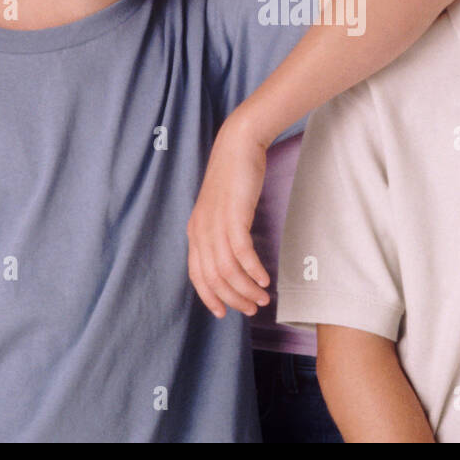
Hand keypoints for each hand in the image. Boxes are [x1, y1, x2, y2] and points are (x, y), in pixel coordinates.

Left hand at [186, 116, 271, 317]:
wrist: (237, 146)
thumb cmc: (233, 177)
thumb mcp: (221, 209)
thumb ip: (221, 232)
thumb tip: (233, 257)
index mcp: (195, 231)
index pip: (197, 275)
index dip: (210, 297)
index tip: (225, 312)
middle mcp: (201, 231)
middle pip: (214, 278)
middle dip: (233, 298)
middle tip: (253, 308)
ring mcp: (216, 224)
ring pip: (228, 270)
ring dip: (246, 289)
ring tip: (263, 298)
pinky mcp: (234, 216)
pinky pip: (241, 253)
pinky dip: (253, 270)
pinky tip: (264, 279)